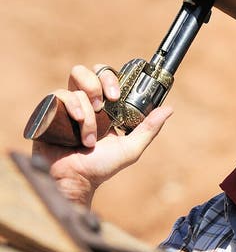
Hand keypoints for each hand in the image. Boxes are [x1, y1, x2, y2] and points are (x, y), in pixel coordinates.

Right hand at [32, 64, 172, 206]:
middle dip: (98, 82)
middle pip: (87, 71)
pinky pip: (59, 94)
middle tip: (104, 102)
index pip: (106, 77)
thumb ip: (149, 128)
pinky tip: (76, 127)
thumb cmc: (100, 167)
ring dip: (87, 110)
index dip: (111, 78)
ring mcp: (65, 105)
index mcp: (103, 106)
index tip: (117, 95)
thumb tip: (169, 109)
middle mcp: (83, 102)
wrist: (75, 180)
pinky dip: (71, 108)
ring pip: (75, 85)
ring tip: (89, 134)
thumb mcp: (130, 148)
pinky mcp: (49, 110)